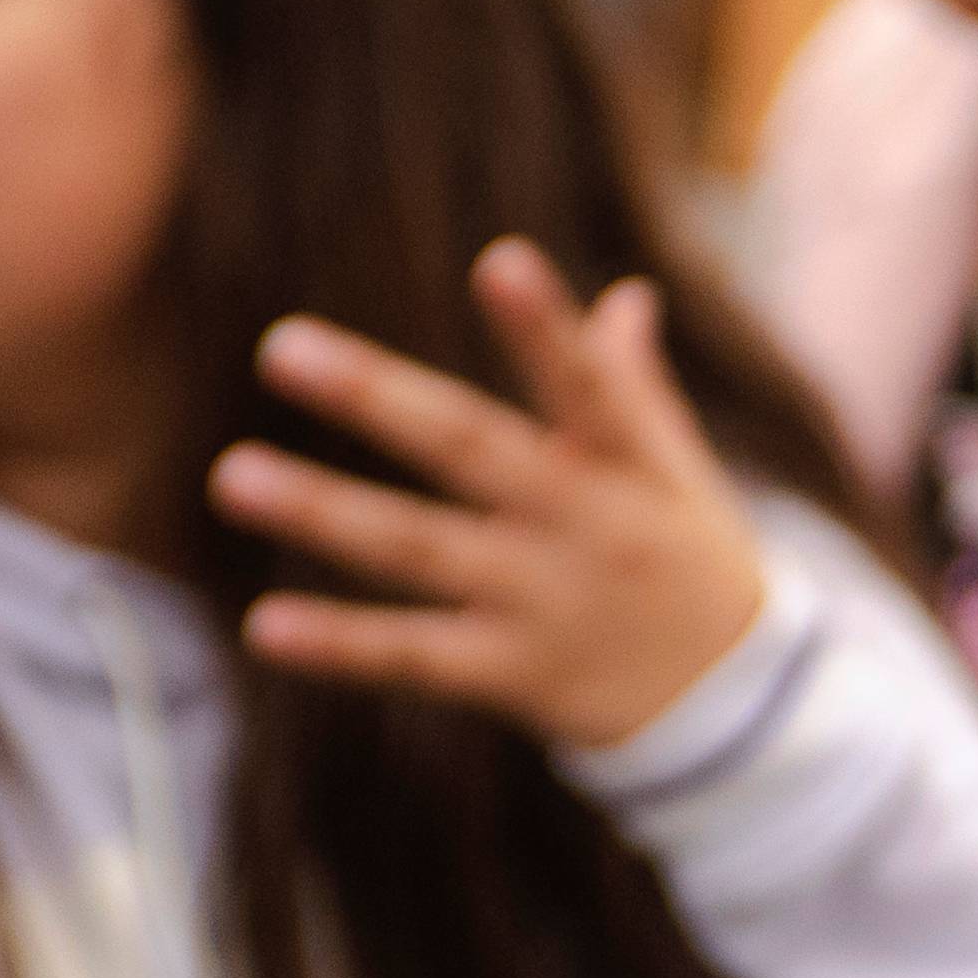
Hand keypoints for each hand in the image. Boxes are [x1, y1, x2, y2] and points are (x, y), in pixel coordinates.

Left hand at [216, 238, 772, 752]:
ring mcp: (547, 605)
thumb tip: (626, 297)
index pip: (590, 387)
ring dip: (325, 511)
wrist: (743, 717)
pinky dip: (342, 644)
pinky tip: (263, 626)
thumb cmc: (695, 570)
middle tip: (281, 346)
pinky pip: (417, 658)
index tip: (501, 261)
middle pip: (472, 452)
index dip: (546, 329)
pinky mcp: (516, 677)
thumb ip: (637, 390)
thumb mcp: (682, 479)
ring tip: (234, 474)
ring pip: (422, 550)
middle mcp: (586, 529)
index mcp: (628, 468)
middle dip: (378, 399)